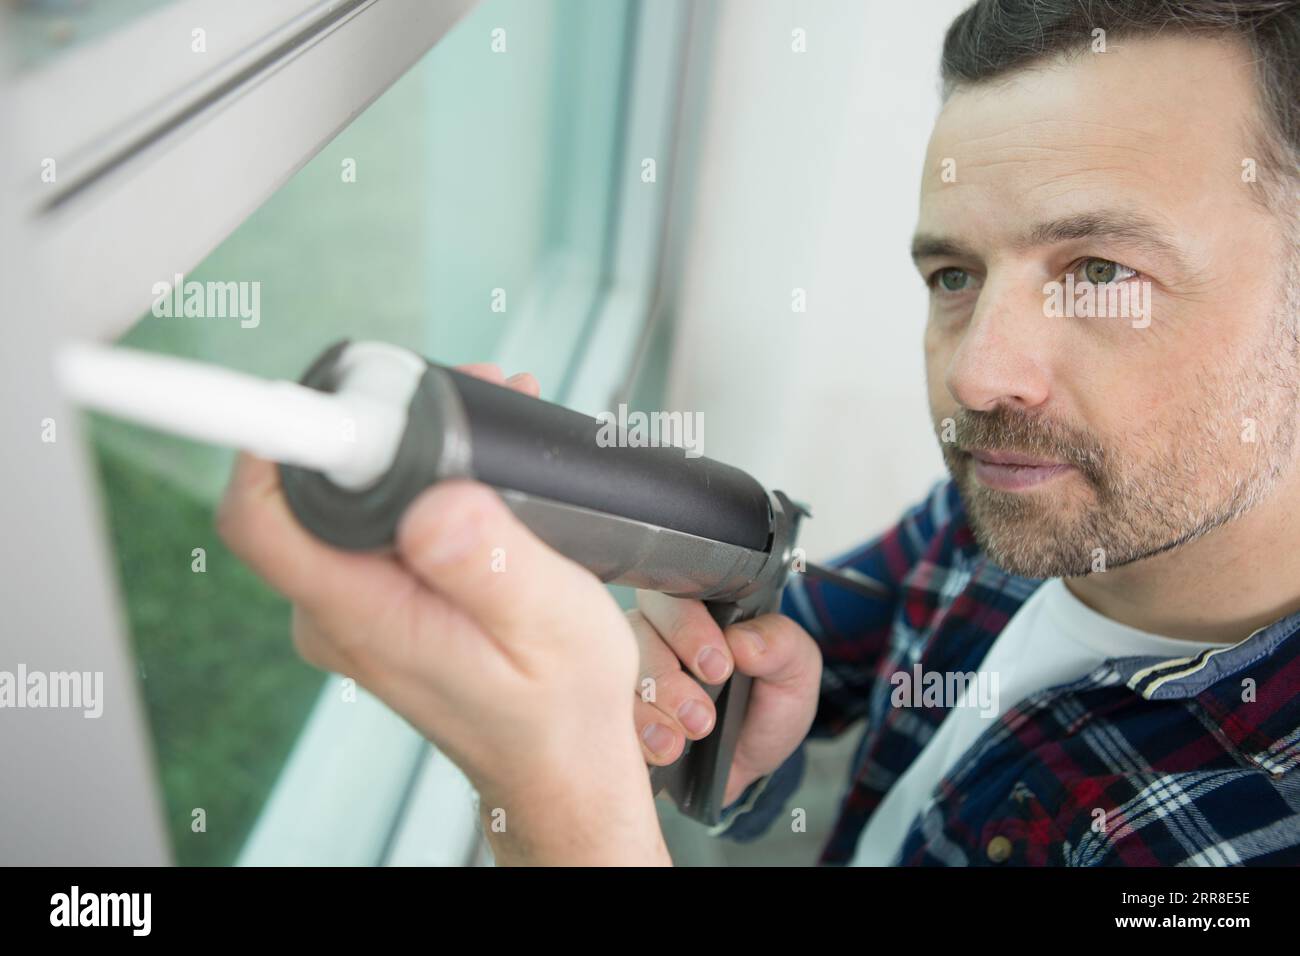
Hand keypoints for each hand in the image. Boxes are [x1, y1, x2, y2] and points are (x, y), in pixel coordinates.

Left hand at [216, 364, 669, 864]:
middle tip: (463, 402)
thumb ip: (488, 565)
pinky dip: (416, 489)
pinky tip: (477, 484)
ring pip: (343, 501)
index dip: (280, 437)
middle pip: (306, 488)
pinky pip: (368, 525)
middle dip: (379, 428)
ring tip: (490, 442)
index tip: (342, 396)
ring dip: (407, 457)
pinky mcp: (372, 603)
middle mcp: (338, 612)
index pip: (263, 515)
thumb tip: (432, 503)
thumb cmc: (559, 706)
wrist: (558, 761)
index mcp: (364, 615)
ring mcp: (351, 608)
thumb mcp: (550, 626)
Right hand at [628, 592, 821, 807]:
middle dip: (666, 678)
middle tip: (700, 717)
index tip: (718, 667)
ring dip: (645, 712)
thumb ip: (781, 645)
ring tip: (674, 743)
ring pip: (615, 676)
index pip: (674, 596)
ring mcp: (629, 674)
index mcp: (697, 609)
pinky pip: (605, 717)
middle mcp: (653, 633)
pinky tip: (656, 752)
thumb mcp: (794, 672)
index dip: (688, 628)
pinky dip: (631, 737)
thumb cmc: (767, 704)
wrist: (748, 766)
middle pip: (635, 635)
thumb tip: (743, 641)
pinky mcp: (617, 714)